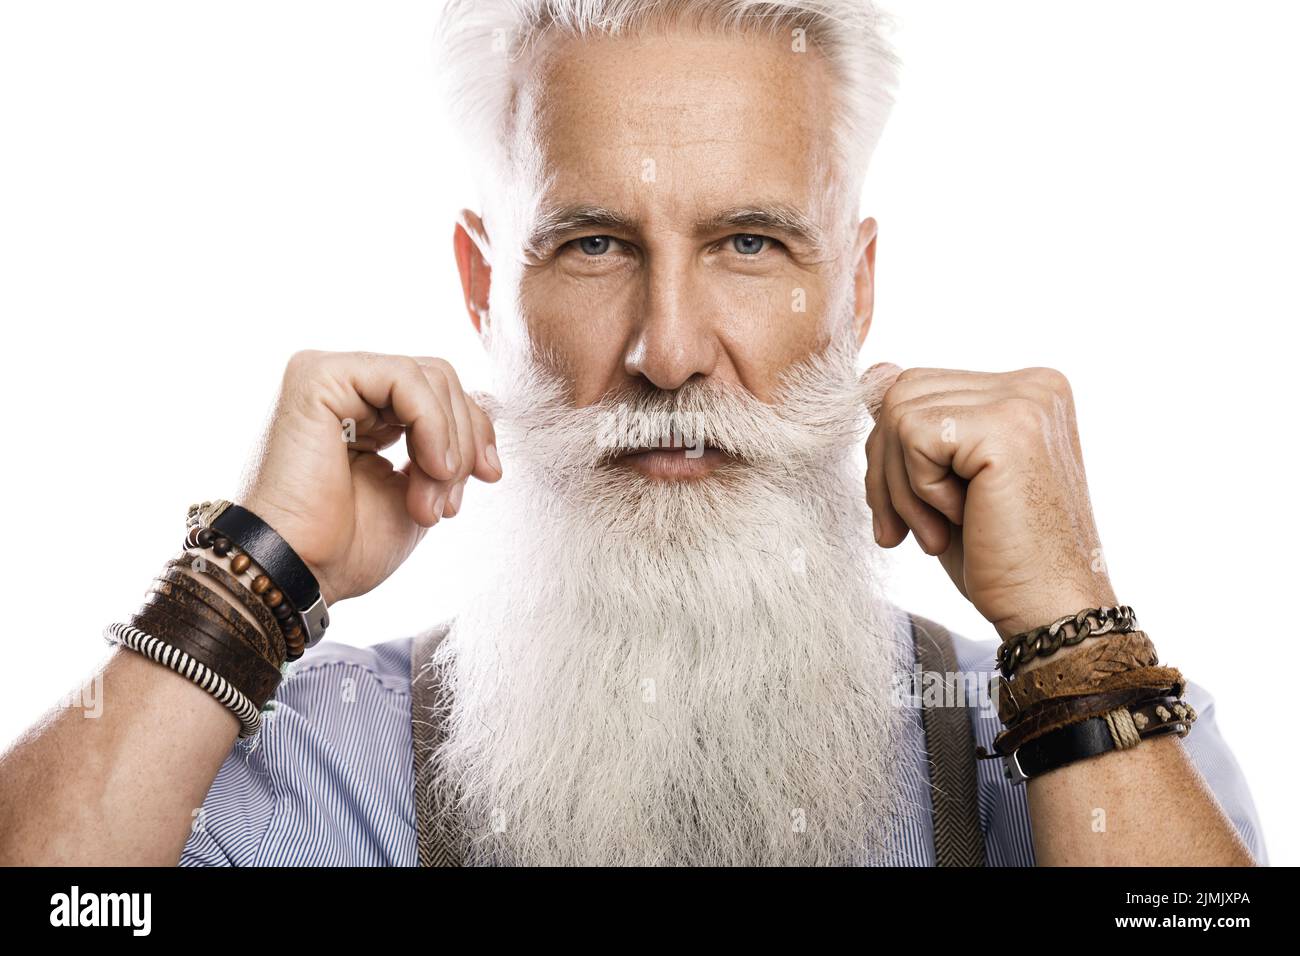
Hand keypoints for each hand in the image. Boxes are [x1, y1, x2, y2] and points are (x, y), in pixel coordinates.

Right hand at [232, 350, 501, 605]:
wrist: (301, 572)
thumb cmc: (348, 545)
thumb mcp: (421, 488)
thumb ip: (448, 447)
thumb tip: (485, 413)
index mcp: (366, 409)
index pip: (441, 393)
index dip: (474, 432)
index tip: (487, 477)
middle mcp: (346, 385)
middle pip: (441, 380)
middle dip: (464, 442)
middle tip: (448, 503)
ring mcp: (330, 375)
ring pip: (431, 378)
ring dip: (448, 444)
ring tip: (428, 501)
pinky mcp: (319, 375)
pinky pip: (405, 378)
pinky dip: (433, 425)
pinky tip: (427, 468)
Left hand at [863, 364, 1115, 638]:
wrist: (1049, 611)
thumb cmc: (1000, 556)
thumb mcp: (946, 480)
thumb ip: (918, 424)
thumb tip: (873, 372)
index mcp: (1025, 391)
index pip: (917, 388)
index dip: (892, 454)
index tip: (903, 515)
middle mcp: (1032, 385)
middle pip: (901, 394)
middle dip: (885, 470)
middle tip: (907, 531)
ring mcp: (1024, 400)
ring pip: (898, 413)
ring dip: (900, 486)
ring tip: (937, 531)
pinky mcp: (1007, 426)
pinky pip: (913, 436)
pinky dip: (918, 490)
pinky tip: (959, 521)